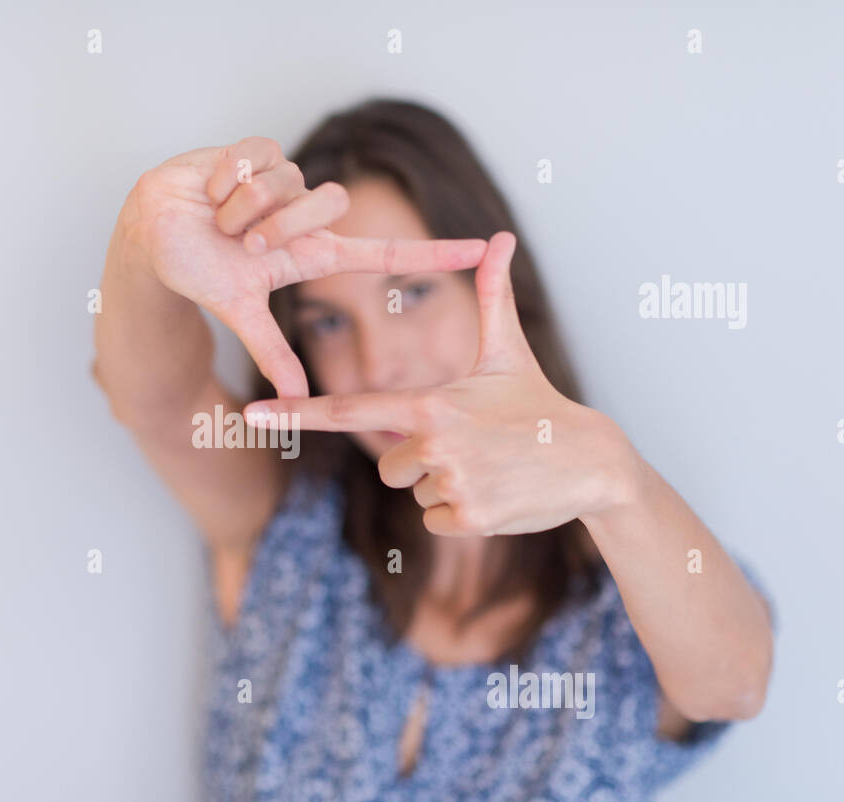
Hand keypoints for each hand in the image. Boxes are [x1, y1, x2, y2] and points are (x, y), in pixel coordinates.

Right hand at [122, 136, 487, 396]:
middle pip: (330, 204)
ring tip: (219, 218)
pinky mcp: (257, 150)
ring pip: (289, 179)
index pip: (386, 255)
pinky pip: (257, 155)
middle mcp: (305, 217)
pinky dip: (225, 179)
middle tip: (243, 239)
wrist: (152, 234)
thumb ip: (271, 351)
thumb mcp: (238, 310)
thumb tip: (296, 398)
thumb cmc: (197, 271)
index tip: (485, 248)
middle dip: (280, 224)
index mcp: (311, 255)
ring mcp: (283, 183)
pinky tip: (209, 190)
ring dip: (245, 205)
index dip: (434, 253)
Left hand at [244, 232, 641, 535]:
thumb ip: (491, 298)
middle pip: (390, 464)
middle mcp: (433, 444)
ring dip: (445, 487)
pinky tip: (494, 494)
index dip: (298, 413)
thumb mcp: (509, 353)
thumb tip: (499, 237)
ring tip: (488, 469)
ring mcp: (450, 483)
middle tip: (470, 449)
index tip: (252, 415)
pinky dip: (460, 515)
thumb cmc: (540, 405)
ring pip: (416, 493)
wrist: (591, 464)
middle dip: (422, 461)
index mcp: (431, 403)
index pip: (350, 410)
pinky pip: (436, 521)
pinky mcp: (467, 520)